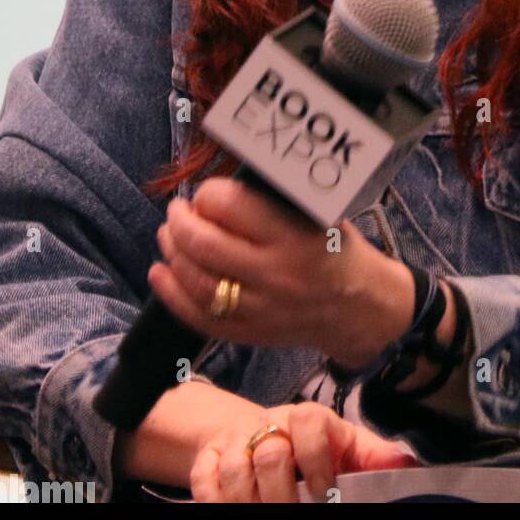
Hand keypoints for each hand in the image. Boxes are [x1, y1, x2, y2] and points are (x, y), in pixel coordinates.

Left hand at [149, 176, 406, 360]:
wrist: (360, 308)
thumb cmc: (337, 251)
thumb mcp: (319, 214)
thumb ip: (273, 202)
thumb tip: (223, 187)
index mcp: (293, 236)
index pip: (229, 205)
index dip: (207, 194)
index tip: (205, 193)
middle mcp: (275, 273)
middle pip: (204, 244)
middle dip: (180, 221)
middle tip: (178, 211)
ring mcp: (260, 308)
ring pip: (196, 280)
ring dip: (173, 252)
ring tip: (168, 235)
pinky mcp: (250, 333)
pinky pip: (199, 316)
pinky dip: (171, 294)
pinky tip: (159, 272)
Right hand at [190, 400, 419, 502]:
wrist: (260, 434)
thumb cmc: (314, 446)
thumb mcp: (348, 446)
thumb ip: (374, 456)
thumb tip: (411, 465)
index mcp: (308, 418)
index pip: (310, 425)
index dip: (317, 462)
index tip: (324, 496)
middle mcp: (269, 424)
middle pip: (270, 455)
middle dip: (282, 496)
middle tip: (292, 517)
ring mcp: (236, 441)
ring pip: (235, 469)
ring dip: (248, 504)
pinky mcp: (208, 458)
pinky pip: (204, 480)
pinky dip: (215, 502)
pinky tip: (231, 513)